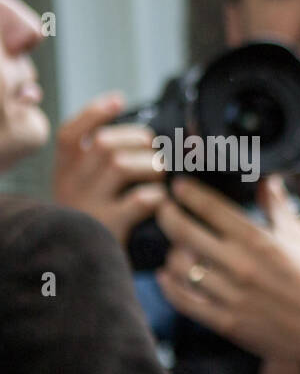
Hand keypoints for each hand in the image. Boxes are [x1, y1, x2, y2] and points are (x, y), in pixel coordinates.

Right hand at [54, 93, 165, 246]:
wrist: (83, 273)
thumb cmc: (97, 225)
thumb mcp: (87, 192)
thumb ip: (103, 165)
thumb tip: (148, 135)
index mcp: (65, 172)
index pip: (71, 133)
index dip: (95, 113)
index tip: (119, 100)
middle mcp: (71, 185)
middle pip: (105, 144)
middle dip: (139, 141)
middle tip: (155, 154)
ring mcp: (89, 207)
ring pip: (121, 165)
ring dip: (152, 167)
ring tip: (160, 178)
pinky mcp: (109, 228)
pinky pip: (139, 200)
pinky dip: (158, 196)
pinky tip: (161, 203)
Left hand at [155, 175, 299, 368]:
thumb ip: (280, 209)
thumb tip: (268, 180)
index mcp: (260, 241)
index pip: (210, 207)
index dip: (187, 192)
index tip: (178, 186)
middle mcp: (241, 266)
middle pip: (184, 232)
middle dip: (167, 215)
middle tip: (165, 208)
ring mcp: (232, 296)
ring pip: (180, 266)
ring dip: (172, 251)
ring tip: (176, 245)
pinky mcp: (227, 322)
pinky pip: (184, 300)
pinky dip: (170, 285)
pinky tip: (169, 275)